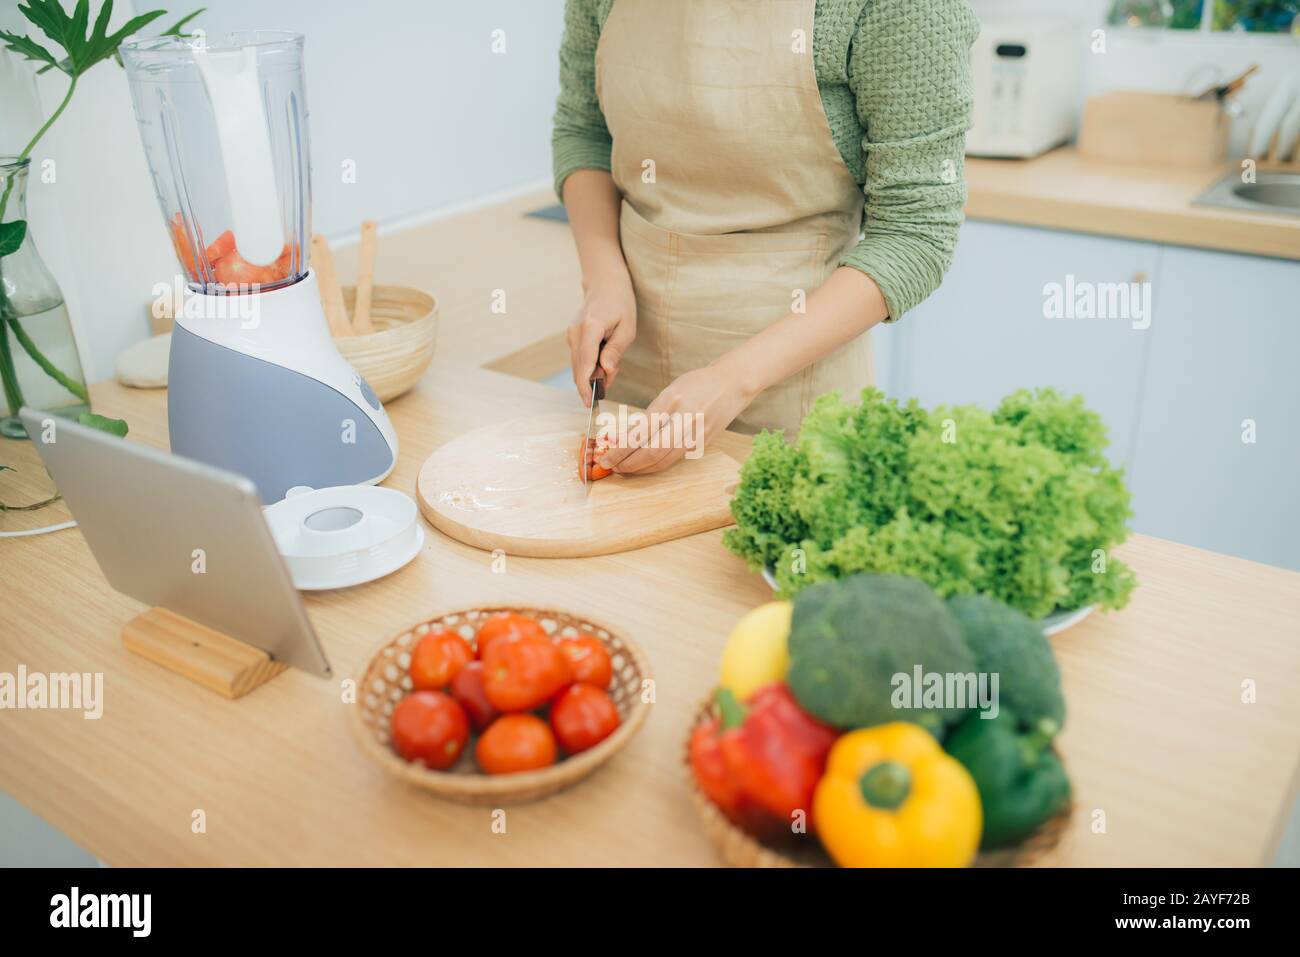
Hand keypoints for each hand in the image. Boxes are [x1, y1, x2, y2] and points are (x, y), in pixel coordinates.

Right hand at [567, 272, 635, 406]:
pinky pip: (579, 359)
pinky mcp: (572, 338)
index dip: (585, 385)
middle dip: (593, 382)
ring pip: (578, 366)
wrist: (604, 284)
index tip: (588, 402)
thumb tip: (605, 370)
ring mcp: (571, 335)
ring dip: (593, 374)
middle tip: (611, 380)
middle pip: (579, 368)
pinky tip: (604, 360)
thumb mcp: (627, 327)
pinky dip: (590, 366)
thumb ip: (616, 350)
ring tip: (612, 365)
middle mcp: (575, 332)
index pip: (584, 363)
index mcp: (590, 328)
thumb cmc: (620, 304)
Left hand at [602, 361, 754, 474]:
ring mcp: (696, 433)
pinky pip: (675, 458)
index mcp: (671, 400)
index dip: (621, 450)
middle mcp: (684, 418)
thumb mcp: (670, 390)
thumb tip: (626, 438)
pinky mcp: (703, 443)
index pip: (640, 432)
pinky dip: (657, 464)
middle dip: (628, 463)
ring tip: (625, 468)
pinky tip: (646, 465)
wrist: (732, 384)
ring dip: (641, 468)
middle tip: (612, 466)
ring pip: (663, 460)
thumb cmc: (697, 384)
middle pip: (650, 451)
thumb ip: (651, 414)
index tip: (607, 457)